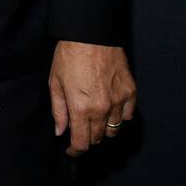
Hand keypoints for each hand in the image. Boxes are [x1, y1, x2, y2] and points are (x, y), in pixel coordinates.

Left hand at [49, 40, 136, 156]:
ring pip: (114, 129)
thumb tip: (60, 131)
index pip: (81, 142)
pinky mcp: (130, 92)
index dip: (75, 150)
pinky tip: (110, 108)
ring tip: (94, 117)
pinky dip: (120, 116)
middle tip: (79, 128)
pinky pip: (128, 115)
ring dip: (103, 128)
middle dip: (87, 137)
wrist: (91, 36)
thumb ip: (58, 110)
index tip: (71, 150)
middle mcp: (102, 109)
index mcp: (80, 108)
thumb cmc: (69, 56)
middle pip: (98, 138)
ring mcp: (119, 102)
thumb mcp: (54, 83)